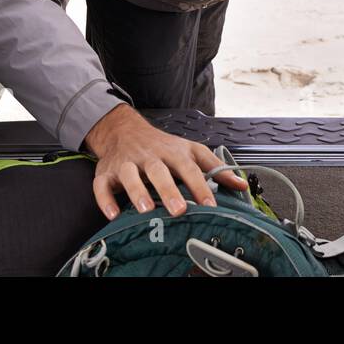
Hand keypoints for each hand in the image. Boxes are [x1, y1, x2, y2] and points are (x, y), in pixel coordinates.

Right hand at [83, 104, 247, 220]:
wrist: (125, 129)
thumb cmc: (162, 145)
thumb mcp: (190, 151)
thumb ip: (215, 169)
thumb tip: (241, 186)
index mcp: (172, 152)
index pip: (189, 168)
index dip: (200, 187)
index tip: (211, 205)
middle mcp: (150, 157)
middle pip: (159, 171)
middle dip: (168, 190)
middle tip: (179, 210)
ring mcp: (127, 163)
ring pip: (130, 175)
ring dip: (137, 192)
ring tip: (145, 210)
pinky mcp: (106, 172)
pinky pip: (102, 185)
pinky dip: (105, 199)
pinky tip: (112, 214)